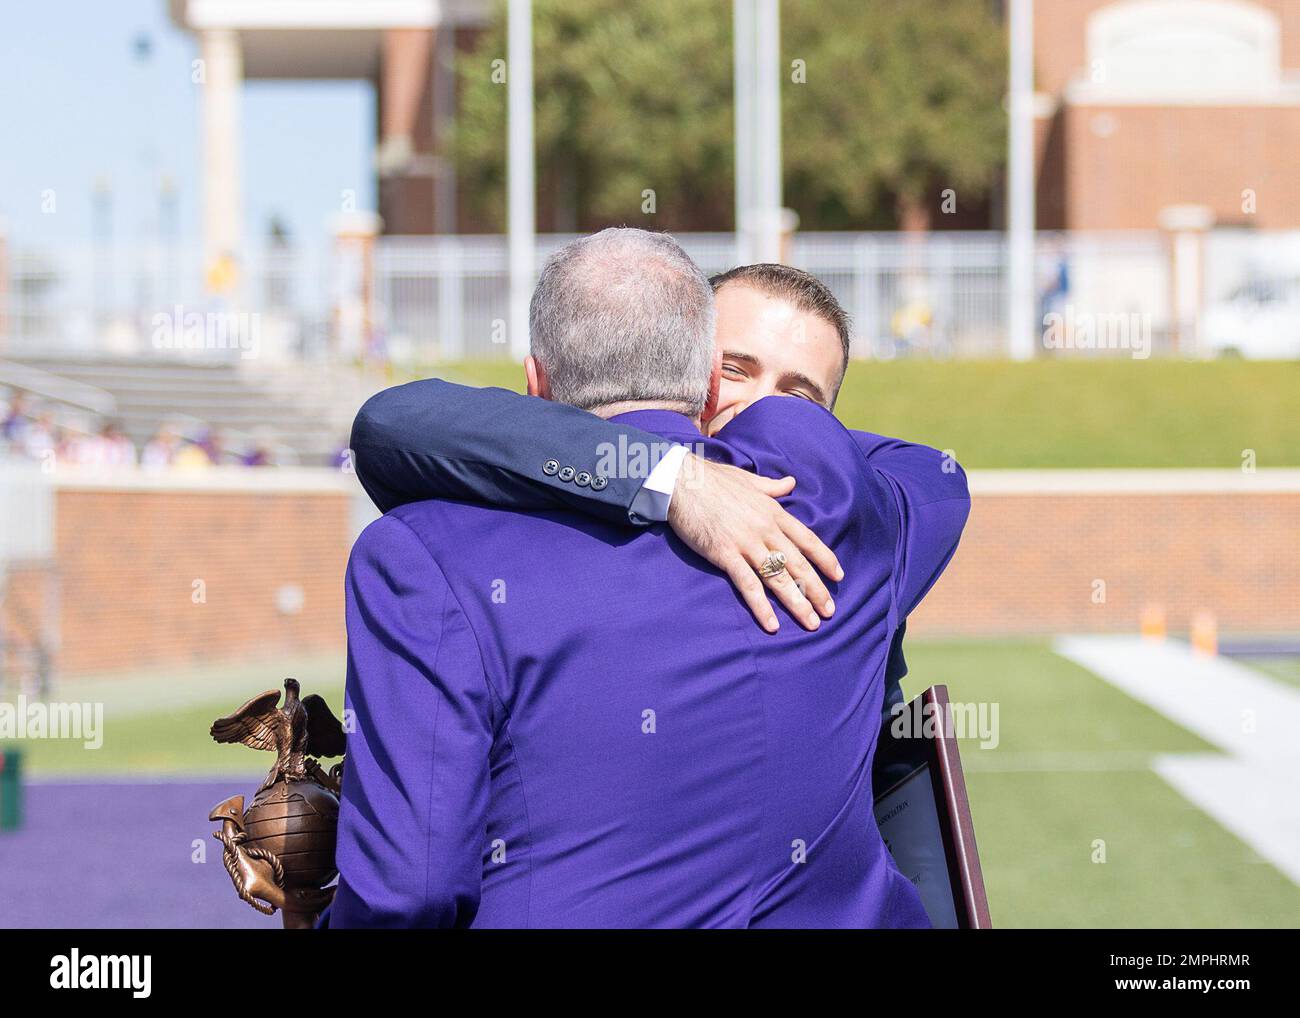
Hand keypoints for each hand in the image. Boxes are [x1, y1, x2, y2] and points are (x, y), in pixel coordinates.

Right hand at [667, 455, 842, 632]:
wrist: (681, 481)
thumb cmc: (713, 479)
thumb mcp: (749, 479)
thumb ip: (772, 486)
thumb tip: (791, 483)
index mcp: (773, 512)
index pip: (807, 539)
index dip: (825, 559)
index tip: (838, 576)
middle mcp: (765, 529)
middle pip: (798, 564)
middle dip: (816, 589)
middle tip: (830, 611)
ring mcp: (746, 543)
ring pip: (778, 578)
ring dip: (797, 603)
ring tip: (811, 623)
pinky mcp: (726, 554)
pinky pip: (748, 585)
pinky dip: (762, 607)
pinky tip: (772, 625)